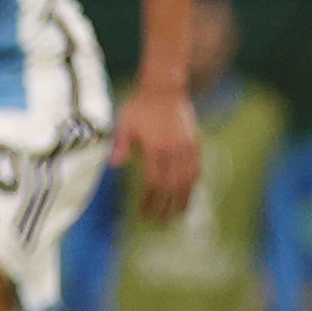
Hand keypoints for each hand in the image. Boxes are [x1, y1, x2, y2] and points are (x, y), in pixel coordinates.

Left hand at [113, 77, 199, 218]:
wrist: (166, 88)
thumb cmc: (141, 105)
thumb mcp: (125, 122)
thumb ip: (121, 144)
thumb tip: (114, 165)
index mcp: (156, 147)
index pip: (155, 182)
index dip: (150, 201)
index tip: (145, 213)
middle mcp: (174, 150)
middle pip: (172, 187)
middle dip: (166, 207)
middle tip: (159, 222)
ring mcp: (187, 148)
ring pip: (188, 181)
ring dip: (183, 200)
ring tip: (177, 215)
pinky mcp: (195, 144)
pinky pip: (197, 169)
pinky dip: (193, 185)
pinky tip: (189, 194)